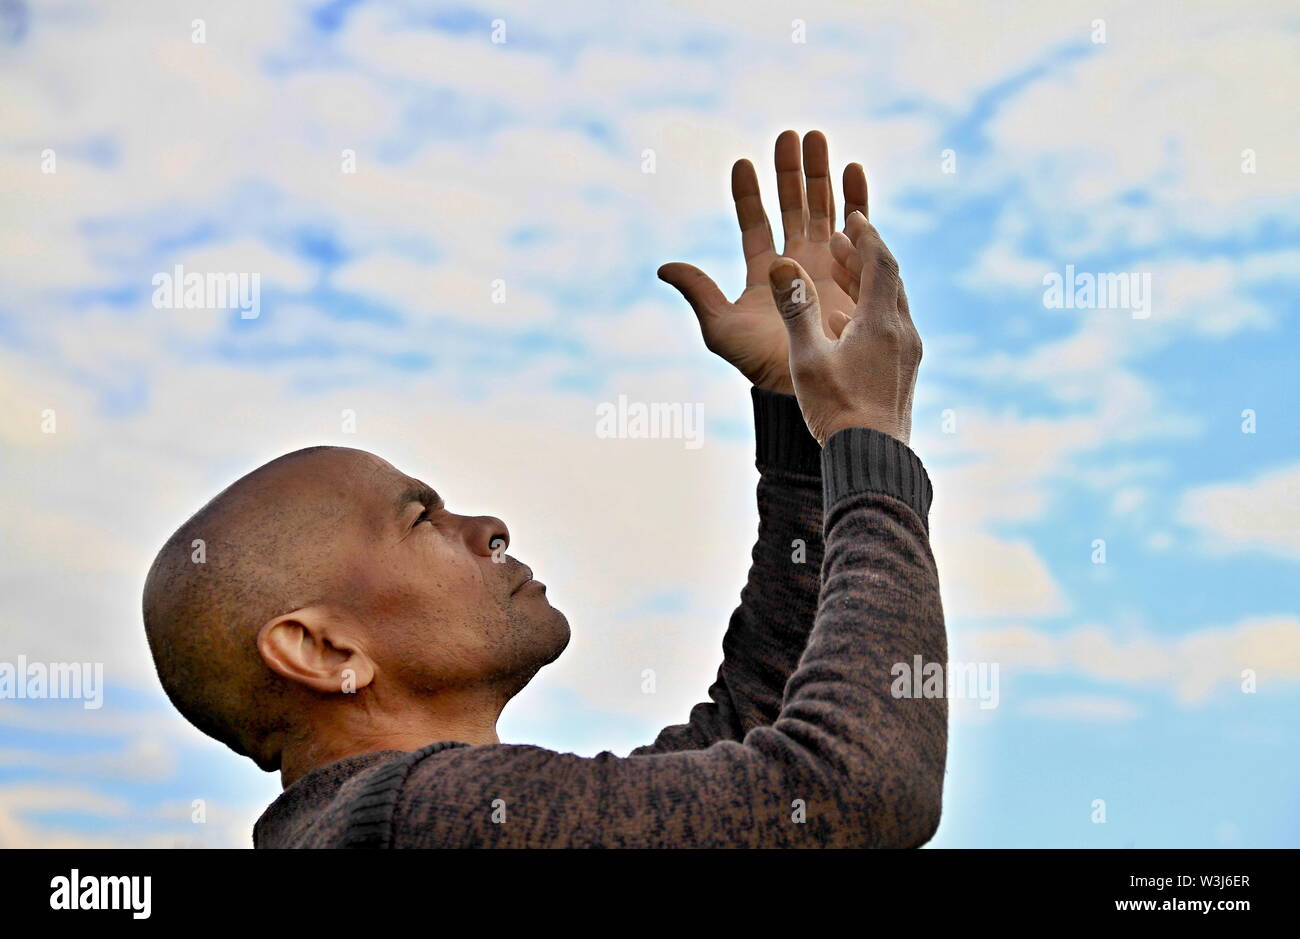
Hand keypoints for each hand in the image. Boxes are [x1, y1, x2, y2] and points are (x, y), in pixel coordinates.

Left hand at [658, 130, 863, 395]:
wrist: (808, 383)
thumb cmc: (761, 363)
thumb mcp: (720, 327)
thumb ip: (697, 292)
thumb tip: (663, 267)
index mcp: (765, 273)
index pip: (754, 224)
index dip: (747, 195)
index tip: (741, 163)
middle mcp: (796, 265)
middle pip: (792, 206)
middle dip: (790, 170)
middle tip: (788, 134)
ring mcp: (828, 266)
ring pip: (824, 208)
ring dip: (820, 173)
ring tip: (816, 137)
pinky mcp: (856, 271)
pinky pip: (860, 227)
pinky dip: (856, 197)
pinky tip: (852, 168)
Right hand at [769, 211, 920, 446]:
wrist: (873, 459)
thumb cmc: (838, 411)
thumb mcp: (808, 358)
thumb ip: (795, 309)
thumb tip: (780, 264)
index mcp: (881, 323)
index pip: (880, 263)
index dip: (865, 235)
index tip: (852, 216)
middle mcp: (902, 333)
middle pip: (889, 280)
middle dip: (864, 254)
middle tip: (841, 237)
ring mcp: (907, 354)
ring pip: (891, 304)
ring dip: (866, 283)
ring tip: (840, 271)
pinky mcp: (903, 372)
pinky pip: (890, 328)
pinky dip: (868, 312)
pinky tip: (845, 321)